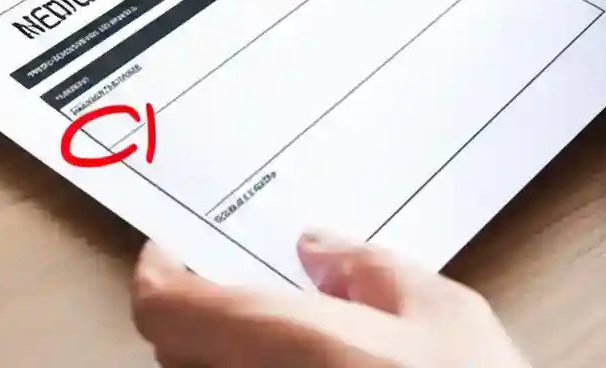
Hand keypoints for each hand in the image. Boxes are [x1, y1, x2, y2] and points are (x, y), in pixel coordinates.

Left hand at [131, 234, 528, 367]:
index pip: (165, 307)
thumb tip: (323, 251)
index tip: (175, 250)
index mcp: (289, 343)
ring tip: (290, 340)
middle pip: (176, 350)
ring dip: (227, 355)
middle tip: (243, 287)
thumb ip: (370, 270)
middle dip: (200, 311)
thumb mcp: (445, 314)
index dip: (160, 271)